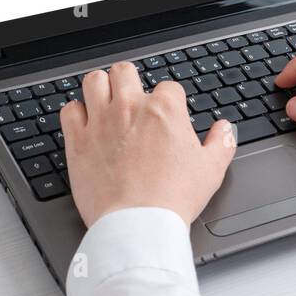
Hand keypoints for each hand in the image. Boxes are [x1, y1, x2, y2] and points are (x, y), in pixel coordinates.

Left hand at [60, 62, 236, 228]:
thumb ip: (221, 143)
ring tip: (106, 102)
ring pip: (94, 80)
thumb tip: (225, 129)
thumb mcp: (211, 170)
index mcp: (164, 110)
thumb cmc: (173, 198)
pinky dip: (76, 113)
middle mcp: (130, 107)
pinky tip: (85, 123)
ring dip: (101, 88)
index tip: (167, 117)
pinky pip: (69, 110)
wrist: (138, 224)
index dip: (170, 101)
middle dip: (130, 81)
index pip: (168, 86)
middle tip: (132, 99)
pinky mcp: (78, 141)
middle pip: (125, 71)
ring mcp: (101, 121)